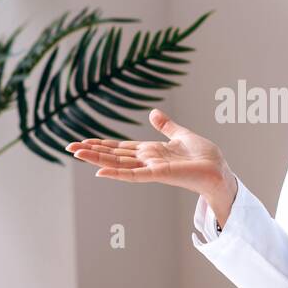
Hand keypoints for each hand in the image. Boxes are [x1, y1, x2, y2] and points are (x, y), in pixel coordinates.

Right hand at [66, 109, 237, 223]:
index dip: (101, 144)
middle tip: (69, 147)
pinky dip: (117, 173)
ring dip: (97, 159)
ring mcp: (151, 169)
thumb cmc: (203, 156)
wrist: (219, 170)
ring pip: (118, 163)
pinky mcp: (159, 174)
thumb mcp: (181, 135)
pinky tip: (100, 171)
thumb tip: (152, 113)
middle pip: (114, 155)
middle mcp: (147, 161)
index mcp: (150, 152)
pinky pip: (134, 174)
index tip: (82, 141)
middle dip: (92, 151)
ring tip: (77, 154)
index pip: (120, 148)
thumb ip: (166, 126)